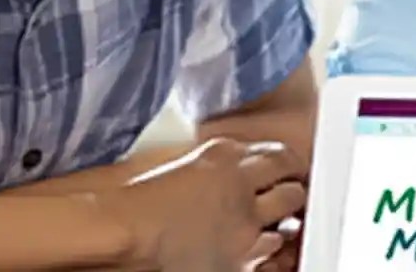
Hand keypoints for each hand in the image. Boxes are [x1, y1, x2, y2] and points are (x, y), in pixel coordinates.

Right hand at [95, 138, 306, 271]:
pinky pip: (270, 254)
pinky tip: (255, 249)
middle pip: (293, 188)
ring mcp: (245, 225)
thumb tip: (238, 168)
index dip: (288, 165)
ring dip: (280, 224)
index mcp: (226, 156)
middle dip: (291, 193)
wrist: (121, 235)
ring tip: (266, 225)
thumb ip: (219, 164)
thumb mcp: (186, 166)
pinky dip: (266, 251)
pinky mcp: (240, 259)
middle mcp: (243, 187)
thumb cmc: (138, 202)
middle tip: (286, 196)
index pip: (281, 155)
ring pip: (288, 223)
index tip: (287, 169)